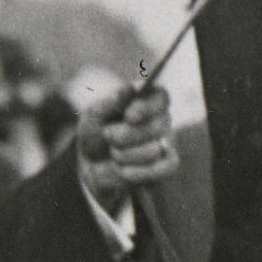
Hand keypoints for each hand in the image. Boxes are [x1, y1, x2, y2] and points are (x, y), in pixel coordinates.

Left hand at [77, 84, 177, 208]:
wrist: (93, 164)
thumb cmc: (96, 133)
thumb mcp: (93, 116)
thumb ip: (108, 102)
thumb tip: (127, 90)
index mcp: (147, 99)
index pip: (160, 97)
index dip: (147, 107)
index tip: (129, 116)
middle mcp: (162, 119)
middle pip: (156, 126)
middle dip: (125, 135)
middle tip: (107, 135)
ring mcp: (167, 143)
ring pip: (154, 150)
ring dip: (125, 155)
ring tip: (113, 153)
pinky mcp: (167, 166)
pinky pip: (163, 170)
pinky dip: (139, 172)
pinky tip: (123, 171)